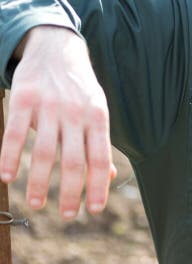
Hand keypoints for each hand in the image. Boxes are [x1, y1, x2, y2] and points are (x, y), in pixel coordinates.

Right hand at [1, 26, 115, 218]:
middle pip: (73, 161)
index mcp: (98, 117)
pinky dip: (10, 157)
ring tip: (36, 205)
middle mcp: (76, 113)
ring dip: (38, 182)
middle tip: (65, 216)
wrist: (57, 47)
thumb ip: (99, 143)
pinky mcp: (24, 98)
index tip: (94, 210)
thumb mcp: (97, 110)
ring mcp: (50, 106)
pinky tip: (7, 177)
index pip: (100, 158)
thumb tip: (109, 176)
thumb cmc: (79, 88)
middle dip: (70, 192)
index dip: (98, 186)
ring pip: (44, 152)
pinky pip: (15, 132)